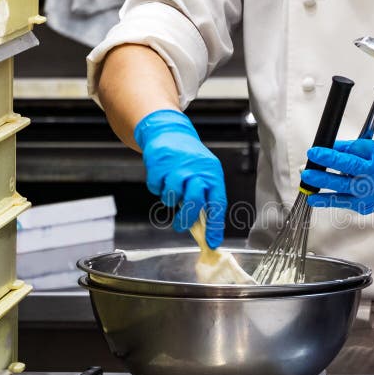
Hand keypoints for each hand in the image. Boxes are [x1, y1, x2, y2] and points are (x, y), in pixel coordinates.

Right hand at [134, 109, 226, 246]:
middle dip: (187, 218)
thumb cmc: (190, 160)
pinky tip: (161, 177)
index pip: (217, 203)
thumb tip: (204, 229)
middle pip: (194, 202)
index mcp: (213, 174)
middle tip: (181, 226)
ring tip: (171, 189)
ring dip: (169, 199)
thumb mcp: (204, 174)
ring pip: (172, 196)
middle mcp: (197, 170)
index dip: (215, 225)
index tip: (212, 242)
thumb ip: (205, 198)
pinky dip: (157, 188)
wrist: (170, 132)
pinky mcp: (159, 164)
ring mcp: (177, 166)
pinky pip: (156, 188)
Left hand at [301, 139, 373, 213]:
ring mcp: (366, 196)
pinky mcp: (361, 206)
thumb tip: (329, 147)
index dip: (330, 156)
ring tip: (306, 184)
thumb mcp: (372, 149)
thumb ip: (350, 148)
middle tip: (306, 171)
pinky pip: (341, 203)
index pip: (349, 159)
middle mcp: (370, 181)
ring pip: (341, 192)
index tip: (314, 152)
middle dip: (323, 175)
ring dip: (322, 188)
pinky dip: (326, 201)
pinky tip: (313, 199)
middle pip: (344, 178)